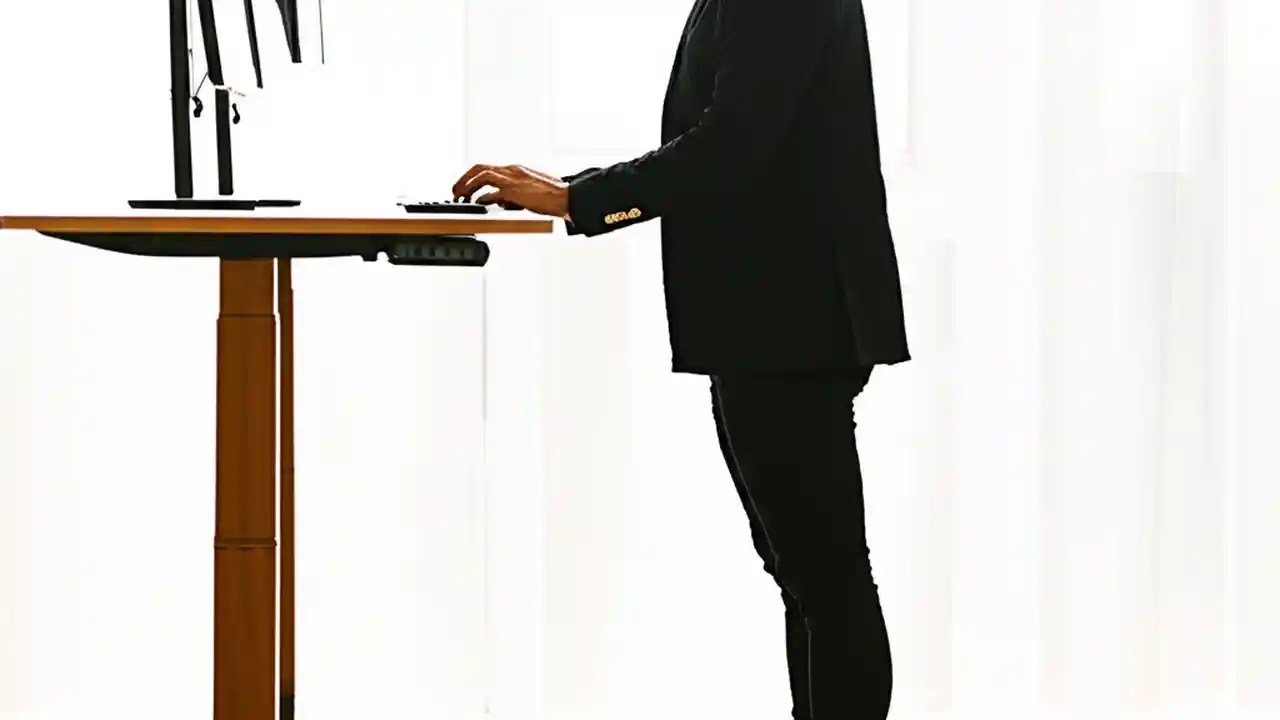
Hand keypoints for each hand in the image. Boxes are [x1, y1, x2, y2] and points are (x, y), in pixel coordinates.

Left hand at [451, 164, 569, 218]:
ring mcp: (512, 180)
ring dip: (467, 186)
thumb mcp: (529, 189)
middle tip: (455, 192)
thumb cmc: (552, 195)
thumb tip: (499, 200)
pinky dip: (481, 197)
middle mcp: (511, 171)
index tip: (464, 187)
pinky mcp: (514, 191)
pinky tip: (477, 204)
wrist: (566, 196)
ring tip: (460, 197)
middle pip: (479, 168)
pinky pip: (491, 192)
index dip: (471, 177)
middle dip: (463, 179)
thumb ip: (512, 192)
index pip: (487, 168)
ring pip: (481, 175)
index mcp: (514, 170)